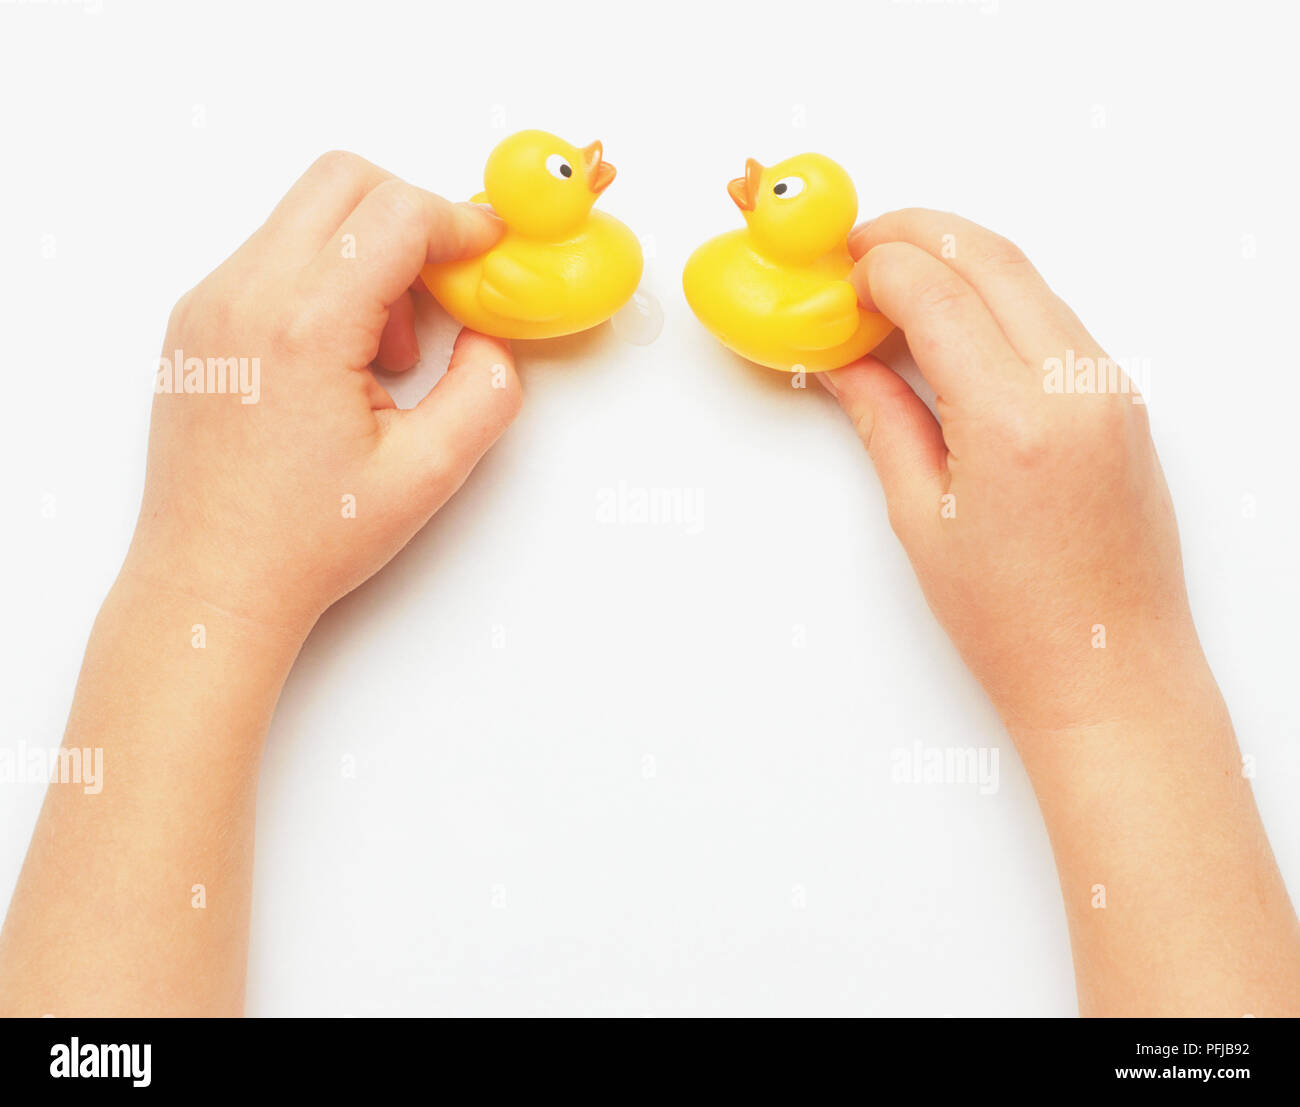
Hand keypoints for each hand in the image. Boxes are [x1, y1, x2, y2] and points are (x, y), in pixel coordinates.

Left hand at [129, 151, 519, 637]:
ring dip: (368, 252)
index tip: (490, 254)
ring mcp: (210, 302)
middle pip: (343, 179)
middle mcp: (244, 297)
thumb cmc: (305, 541)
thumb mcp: (427, 475)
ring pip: (307, 213)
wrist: (211, 579)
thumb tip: (491, 336)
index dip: (460, 223)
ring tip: (389, 349)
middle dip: (412, 216)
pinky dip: (326, 277)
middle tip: (445, 288)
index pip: (396, 213)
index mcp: (304, 330)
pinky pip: (274, 254)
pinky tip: (343, 358)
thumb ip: (484, 391)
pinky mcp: (198, 319)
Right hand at [821, 209, 1200, 738]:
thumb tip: (846, 359)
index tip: (838, 276)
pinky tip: (951, 324)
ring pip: (1028, 277)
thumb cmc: (1018, 622)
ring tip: (896, 283)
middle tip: (858, 247)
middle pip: (991, 256)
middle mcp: (1076, 389)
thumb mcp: (922, 517)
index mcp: (1015, 422)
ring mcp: (1109, 389)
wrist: (1109, 670)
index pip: (938, 293)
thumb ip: (882, 418)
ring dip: (958, 259)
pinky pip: (1053, 315)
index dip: (877, 269)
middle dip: (916, 232)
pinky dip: (996, 298)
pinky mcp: (1122, 400)